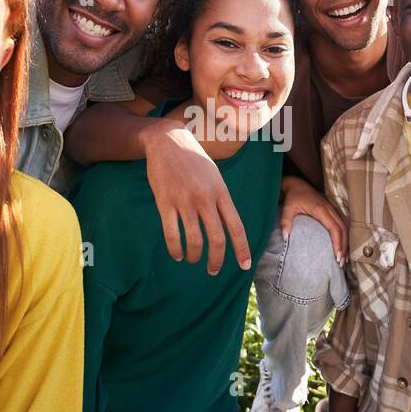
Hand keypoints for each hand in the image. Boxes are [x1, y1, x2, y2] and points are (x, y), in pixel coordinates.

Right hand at [144, 120, 250, 275]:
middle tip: (213, 271)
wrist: (168, 140)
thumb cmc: (193, 161)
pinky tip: (177, 254)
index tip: (244, 265)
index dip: (241, 248)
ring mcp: (185, 201)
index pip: (236, 226)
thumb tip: (226, 228)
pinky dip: (175, 249)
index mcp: (221, 192)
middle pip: (216, 238)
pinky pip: (172, 234)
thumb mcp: (214, 177)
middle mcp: (205, 198)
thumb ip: (220, 201)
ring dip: (195, 256)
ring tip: (193, 260)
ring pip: (194, 240)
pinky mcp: (165, 202)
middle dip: (216, 260)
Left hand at [279, 176, 345, 263]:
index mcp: (320, 209)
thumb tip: (285, 237)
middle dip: (344, 246)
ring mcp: (333, 209)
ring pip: (345, 227)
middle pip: (343, 229)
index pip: (334, 228)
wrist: (297, 184)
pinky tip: (344, 246)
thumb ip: (285, 222)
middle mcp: (330, 209)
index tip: (337, 255)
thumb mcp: (287, 208)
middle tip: (341, 262)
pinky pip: (343, 224)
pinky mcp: (333, 210)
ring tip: (344, 258)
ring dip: (347, 242)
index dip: (338, 242)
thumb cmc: (293, 197)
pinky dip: (345, 236)